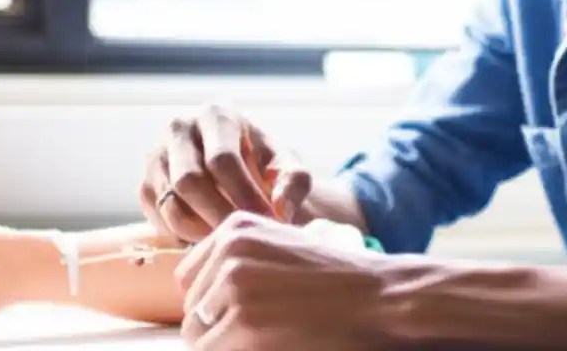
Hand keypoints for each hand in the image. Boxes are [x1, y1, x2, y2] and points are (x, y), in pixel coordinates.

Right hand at [139, 105, 311, 242]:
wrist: (242, 171)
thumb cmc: (265, 166)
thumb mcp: (287, 167)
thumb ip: (294, 183)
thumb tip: (281, 210)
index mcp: (216, 116)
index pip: (222, 159)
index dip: (244, 194)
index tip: (266, 221)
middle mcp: (180, 128)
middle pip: (189, 181)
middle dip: (219, 216)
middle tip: (243, 240)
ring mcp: (157, 156)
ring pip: (170, 203)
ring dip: (200, 231)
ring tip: (228, 242)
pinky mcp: (146, 185)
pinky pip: (157, 218)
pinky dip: (182, 236)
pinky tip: (208, 239)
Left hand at [174, 212, 397, 349]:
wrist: (378, 297)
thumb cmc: (336, 279)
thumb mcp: (281, 247)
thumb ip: (239, 260)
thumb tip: (198, 302)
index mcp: (235, 228)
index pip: (189, 277)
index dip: (211, 302)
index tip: (243, 311)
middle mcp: (228, 251)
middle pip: (191, 307)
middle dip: (217, 326)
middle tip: (261, 330)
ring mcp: (233, 287)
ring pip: (196, 334)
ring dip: (225, 344)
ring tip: (266, 338)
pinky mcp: (243, 323)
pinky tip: (269, 346)